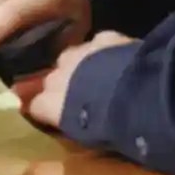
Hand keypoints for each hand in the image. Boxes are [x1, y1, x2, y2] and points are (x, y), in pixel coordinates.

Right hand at [17, 30, 136, 127]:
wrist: (136, 95)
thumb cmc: (109, 127)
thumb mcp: (87, 137)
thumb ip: (74, 126)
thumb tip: (74, 124)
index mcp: (51, 104)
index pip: (38, 105)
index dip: (47, 109)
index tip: (57, 115)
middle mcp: (58, 75)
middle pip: (53, 79)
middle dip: (63, 85)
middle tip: (82, 96)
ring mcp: (79, 53)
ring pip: (72, 57)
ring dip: (81, 65)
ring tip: (100, 76)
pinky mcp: (103, 38)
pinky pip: (99, 44)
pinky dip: (105, 50)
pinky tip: (120, 58)